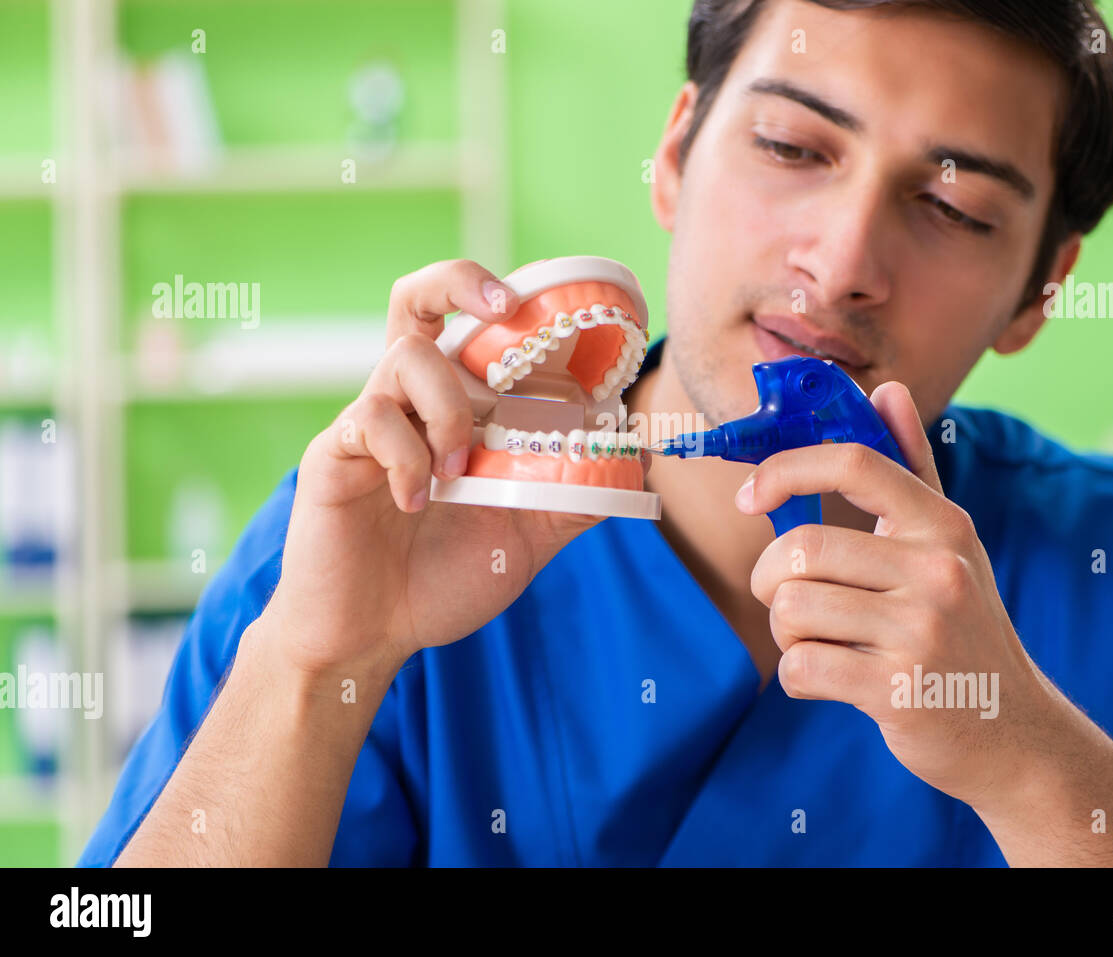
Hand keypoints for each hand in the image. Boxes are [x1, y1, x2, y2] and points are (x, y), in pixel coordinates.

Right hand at [265, 259, 646, 678]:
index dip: (498, 298)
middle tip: (501, 309)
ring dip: (448, 406)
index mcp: (452, 412)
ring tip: (457, 469)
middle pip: (416, 301)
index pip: (468, 328)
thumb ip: (572, 496)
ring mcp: (368, 424)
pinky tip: (415, 503)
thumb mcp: (525, 537)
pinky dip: (406, 458)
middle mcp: (410, 403)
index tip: (540, 307)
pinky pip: (369, 421)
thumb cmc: (441, 580)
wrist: (370, 637)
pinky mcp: (333, 455)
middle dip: (458, 281)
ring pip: (405, 356)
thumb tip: (635, 461)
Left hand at [741, 381, 1058, 809]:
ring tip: (822, 642)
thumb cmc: (964, 629)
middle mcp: (938, 572)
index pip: (856, 464)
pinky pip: (801, 667)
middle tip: (790, 600)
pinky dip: (799, 676)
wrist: (1013, 732)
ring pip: (792, 611)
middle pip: (800, 550)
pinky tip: (832, 680)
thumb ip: (914, 468)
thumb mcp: (951, 546)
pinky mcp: (899, 691)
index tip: (752, 495)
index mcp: (944, 526)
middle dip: (771, 579)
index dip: (788, 468)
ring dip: (787, 633)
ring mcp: (921, 633)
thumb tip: (886, 388)